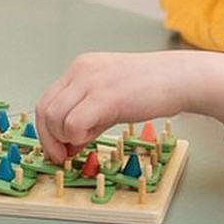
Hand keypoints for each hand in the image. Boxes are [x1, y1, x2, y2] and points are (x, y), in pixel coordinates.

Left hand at [35, 50, 223, 163]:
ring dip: (65, 138)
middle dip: (50, 139)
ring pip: (55, 117)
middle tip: (66, 154)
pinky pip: (74, 122)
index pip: (46, 101)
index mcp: (80, 69)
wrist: (178, 78)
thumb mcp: (110, 99)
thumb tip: (69, 144)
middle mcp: (81, 71)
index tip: (58, 149)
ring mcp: (92, 81)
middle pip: (44, 110)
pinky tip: (94, 137)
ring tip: (87, 141)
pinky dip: (77, 137)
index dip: (47, 130)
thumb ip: (88, 118)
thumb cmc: (150, 88)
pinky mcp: (106, 96)